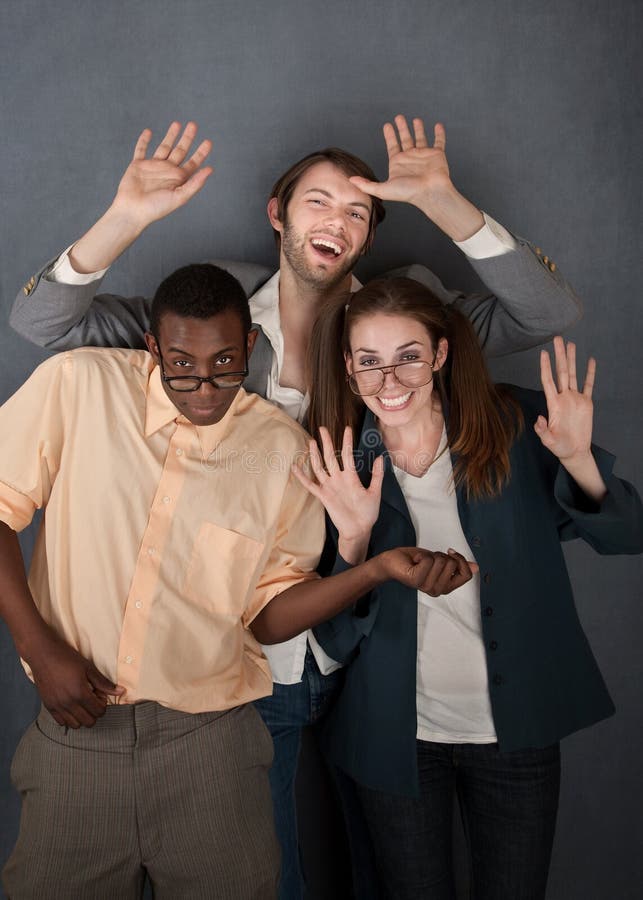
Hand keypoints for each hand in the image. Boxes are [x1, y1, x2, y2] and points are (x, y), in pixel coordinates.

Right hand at [26, 626, 124, 727]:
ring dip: (82, 717)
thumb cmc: (67, 658)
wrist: (43, 654)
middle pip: (89, 722)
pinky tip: (71, 705)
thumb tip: (121, 691)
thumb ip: (104, 683)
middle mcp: (68, 703)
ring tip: (81, 702)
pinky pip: (61, 722)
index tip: (99, 693)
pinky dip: (69, 717)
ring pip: (75, 725)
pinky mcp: (48, 706)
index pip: (99, 711)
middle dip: (94, 712)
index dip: (103, 704)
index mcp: (80, 693)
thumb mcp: (89, 668)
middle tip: (92, 698)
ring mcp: (57, 706)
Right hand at [110, 121, 212, 229]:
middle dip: (187, 138)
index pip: (193, 163)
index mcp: (178, 179)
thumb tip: (210, 170)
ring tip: (177, 123)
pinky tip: (148, 132)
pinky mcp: (137, 165)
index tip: (208, 141)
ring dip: (170, 135)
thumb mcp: (179, 197)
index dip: (201, 152)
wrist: (133, 211)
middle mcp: (167, 171)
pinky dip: (144, 140)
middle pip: (180, 150)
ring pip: (164, 147)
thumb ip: (195, 184)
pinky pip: (141, 149)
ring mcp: (153, 167)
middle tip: (193, 124)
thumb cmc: (156, 208)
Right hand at [292, 426, 383, 556]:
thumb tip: (381, 457)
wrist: (359, 530)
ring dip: (315, 455)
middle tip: (323, 428)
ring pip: (319, 467)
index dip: (347, 441)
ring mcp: (329, 487)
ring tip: (311, 442)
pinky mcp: (323, 496)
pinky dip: (302, 476)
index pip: (347, 454)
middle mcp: (338, 479)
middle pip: (330, 457)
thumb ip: (377, 475)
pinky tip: (295, 467)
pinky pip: (310, 485)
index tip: (347, 428)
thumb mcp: (375, 492)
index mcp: (351, 477)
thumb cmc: (368, 513)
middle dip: (327, 443)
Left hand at [349, 115, 451, 208]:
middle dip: (402, 128)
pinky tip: (438, 125)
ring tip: (415, 119)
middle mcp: (411, 158)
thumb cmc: (408, 193)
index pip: (392, 146)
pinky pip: (439, 141)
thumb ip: (366, 185)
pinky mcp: (437, 154)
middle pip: (405, 139)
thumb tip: (350, 180)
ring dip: (418, 129)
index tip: (387, 125)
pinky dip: (439, 134)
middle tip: (398, 117)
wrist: (429, 193)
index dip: (389, 135)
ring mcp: (424, 156)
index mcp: (398, 163)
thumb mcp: (383, 189)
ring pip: (421, 138)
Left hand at [377, 547, 477, 596]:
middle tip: (428, 560)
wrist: (393, 561)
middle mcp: (438, 590)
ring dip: (431, 555)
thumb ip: (457, 566)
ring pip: (441, 561)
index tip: (450, 552)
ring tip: (420, 561)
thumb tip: (475, 567)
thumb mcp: (440, 562)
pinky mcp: (416, 580)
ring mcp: (427, 587)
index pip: (466, 575)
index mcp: (446, 587)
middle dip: (442, 556)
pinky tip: (414, 562)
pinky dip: (421, 556)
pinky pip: (428, 560)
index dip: (461, 560)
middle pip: (454, 565)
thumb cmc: (415, 561)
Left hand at [535, 336, 594, 462]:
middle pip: (560, 372)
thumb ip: (542, 431)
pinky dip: (590, 373)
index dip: (546, 367)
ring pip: (573, 374)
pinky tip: (590, 361)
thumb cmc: (560, 447)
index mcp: (553, 404)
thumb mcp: (548, 441)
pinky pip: (588, 385)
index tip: (543, 353)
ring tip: (571, 344)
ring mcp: (575, 399)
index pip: (548, 381)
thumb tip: (539, 419)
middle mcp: (563, 398)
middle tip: (557, 338)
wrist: (574, 451)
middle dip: (559, 355)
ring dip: (571, 359)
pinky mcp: (586, 403)